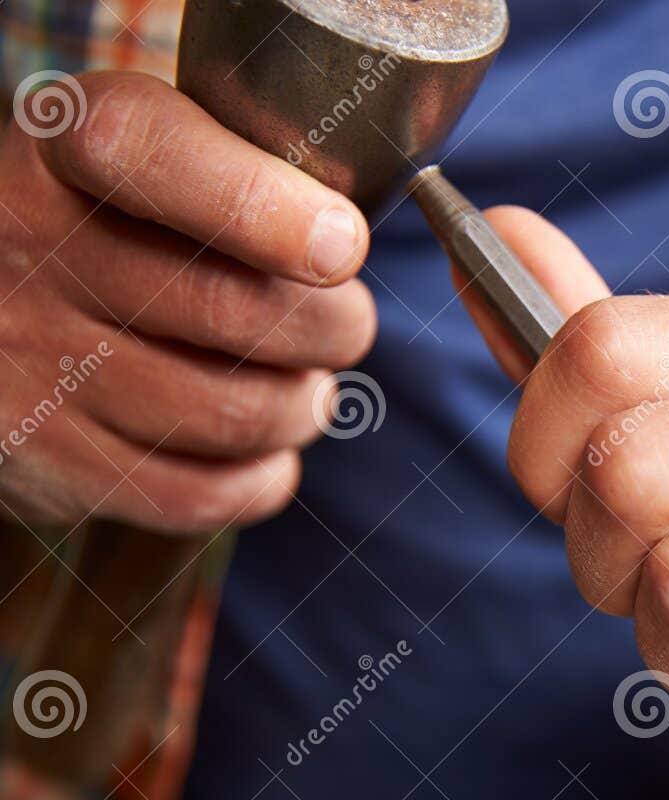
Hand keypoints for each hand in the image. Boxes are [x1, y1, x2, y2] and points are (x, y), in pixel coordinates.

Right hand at [0, 71, 375, 531]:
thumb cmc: (105, 222)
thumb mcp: (148, 152)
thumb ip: (237, 164)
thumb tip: (344, 242)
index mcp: (61, 144)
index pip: (147, 153)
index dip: (263, 206)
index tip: (341, 245)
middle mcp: (27, 247)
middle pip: (233, 307)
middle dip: (333, 328)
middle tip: (342, 326)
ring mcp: (28, 362)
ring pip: (235, 412)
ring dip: (303, 408)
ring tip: (304, 388)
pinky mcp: (44, 462)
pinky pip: (199, 494)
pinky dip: (262, 477)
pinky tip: (263, 449)